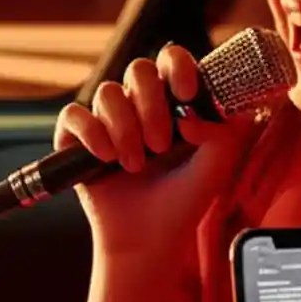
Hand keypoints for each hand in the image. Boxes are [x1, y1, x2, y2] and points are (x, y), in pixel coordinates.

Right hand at [55, 44, 255, 257]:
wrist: (149, 241)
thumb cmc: (183, 202)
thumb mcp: (218, 165)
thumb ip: (225, 130)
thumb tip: (193, 109)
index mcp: (173, 103)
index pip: (172, 60)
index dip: (179, 66)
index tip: (188, 93)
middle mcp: (139, 105)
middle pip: (138, 69)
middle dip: (151, 105)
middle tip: (161, 144)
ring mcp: (107, 121)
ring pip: (108, 92)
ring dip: (125, 129)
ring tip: (136, 164)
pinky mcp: (77, 140)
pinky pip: (75, 115)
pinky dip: (91, 133)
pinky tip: (106, 158)